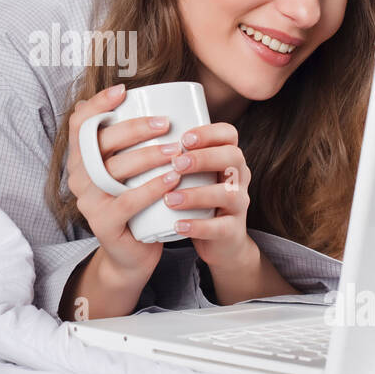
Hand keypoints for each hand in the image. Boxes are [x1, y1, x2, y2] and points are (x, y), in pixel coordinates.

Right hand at [65, 83, 184, 280]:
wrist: (132, 253)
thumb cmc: (135, 202)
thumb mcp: (129, 169)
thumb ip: (129, 141)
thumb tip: (136, 95)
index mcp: (81, 158)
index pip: (79, 123)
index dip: (97, 104)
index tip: (124, 91)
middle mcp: (79, 177)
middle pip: (99, 142)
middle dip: (134, 128)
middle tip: (166, 123)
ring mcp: (88, 201)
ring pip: (115, 170)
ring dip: (148, 156)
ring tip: (176, 149)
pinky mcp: (104, 223)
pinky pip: (127, 201)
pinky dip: (152, 187)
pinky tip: (172, 178)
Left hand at [162, 121, 253, 269]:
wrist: (220, 241)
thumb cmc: (198, 198)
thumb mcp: (193, 175)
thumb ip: (176, 156)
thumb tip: (136, 133)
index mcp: (228, 158)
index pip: (229, 134)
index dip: (209, 132)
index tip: (184, 138)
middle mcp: (238, 177)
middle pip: (232, 158)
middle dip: (203, 158)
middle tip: (176, 164)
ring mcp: (238, 204)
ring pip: (228, 194)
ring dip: (196, 194)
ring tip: (169, 198)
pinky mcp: (232, 231)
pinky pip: (221, 228)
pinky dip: (198, 226)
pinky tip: (177, 225)